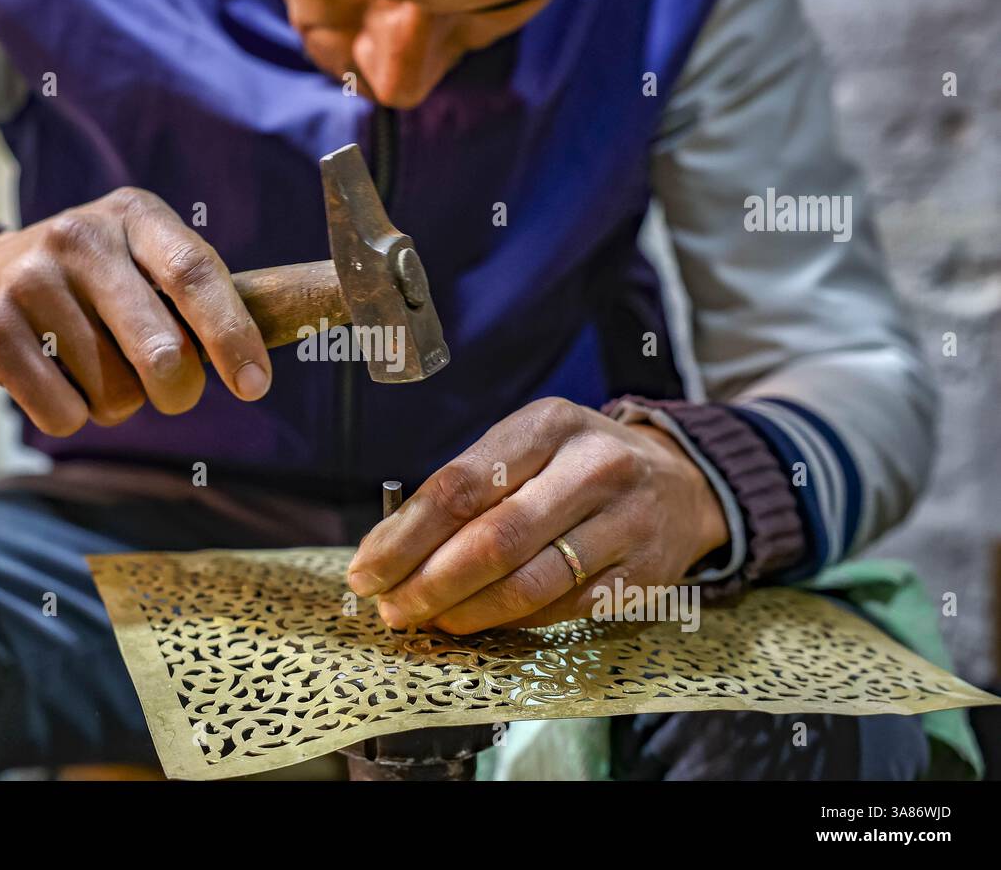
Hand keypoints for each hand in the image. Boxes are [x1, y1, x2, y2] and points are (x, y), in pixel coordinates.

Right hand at [0, 188, 270, 435]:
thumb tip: (257, 359)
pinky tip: (52, 378)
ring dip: (116, 403)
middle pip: (162, 350)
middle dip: (178, 391)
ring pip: (114, 392)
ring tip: (90, 368)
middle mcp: (79, 236)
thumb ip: (193, 297)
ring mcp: (29, 280)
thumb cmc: (84, 287)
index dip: (232, 335)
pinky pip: (65, 415)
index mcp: (134, 215)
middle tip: (171, 392)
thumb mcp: (137, 264)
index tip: (254, 386)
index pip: (196, 273)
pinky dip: (71, 416)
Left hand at [347, 397, 728, 632]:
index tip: (366, 570)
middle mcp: (593, 468)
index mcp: (549, 424)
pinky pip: (561, 609)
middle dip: (428, 583)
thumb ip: (466, 487)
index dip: (405, 536)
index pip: (461, 485)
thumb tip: (388, 552)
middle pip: (493, 539)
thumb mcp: (527, 446)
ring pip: (528, 583)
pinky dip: (510, 621)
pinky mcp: (642, 575)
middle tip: (390, 609)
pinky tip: (478, 620)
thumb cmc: (575, 465)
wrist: (680, 483)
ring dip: (464, 611)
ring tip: (426, 619)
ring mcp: (625, 523)